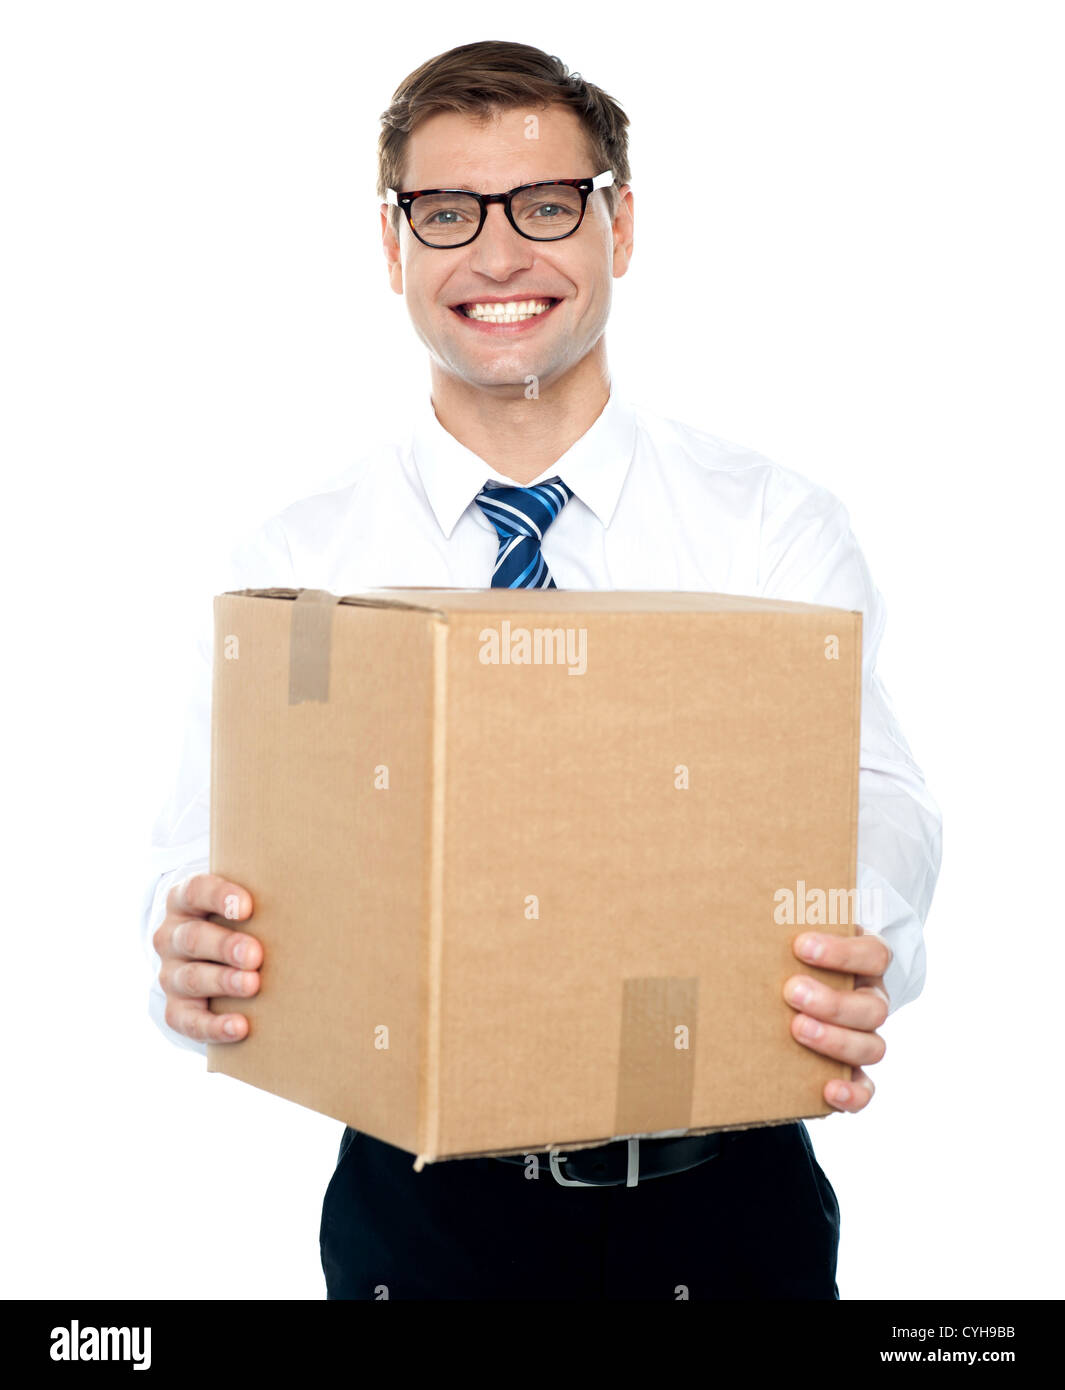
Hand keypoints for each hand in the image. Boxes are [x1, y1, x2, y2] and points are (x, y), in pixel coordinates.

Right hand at [153, 873, 260, 1042]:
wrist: (212, 960)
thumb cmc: (241, 923)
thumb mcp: (244, 905)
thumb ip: (266, 897)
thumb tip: (315, 895)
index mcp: (185, 902)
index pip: (196, 891)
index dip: (219, 897)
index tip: (248, 906)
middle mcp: (172, 937)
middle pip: (193, 938)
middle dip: (225, 946)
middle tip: (255, 954)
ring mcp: (171, 975)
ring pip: (191, 978)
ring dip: (223, 982)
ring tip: (252, 984)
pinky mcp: (176, 1009)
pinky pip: (188, 1021)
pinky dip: (214, 1026)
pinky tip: (240, 1027)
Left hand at [783, 925, 891, 1112]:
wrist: (785, 987)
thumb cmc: (784, 955)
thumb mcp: (781, 931)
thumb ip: (767, 916)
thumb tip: (708, 879)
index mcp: (862, 962)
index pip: (872, 954)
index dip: (842, 952)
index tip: (801, 945)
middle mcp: (869, 999)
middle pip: (873, 1005)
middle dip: (832, 1000)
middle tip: (790, 991)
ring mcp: (864, 1037)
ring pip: (872, 1046)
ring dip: (835, 1040)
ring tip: (796, 1029)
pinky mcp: (852, 1072)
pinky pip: (867, 1089)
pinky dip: (853, 1093)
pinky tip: (827, 1089)